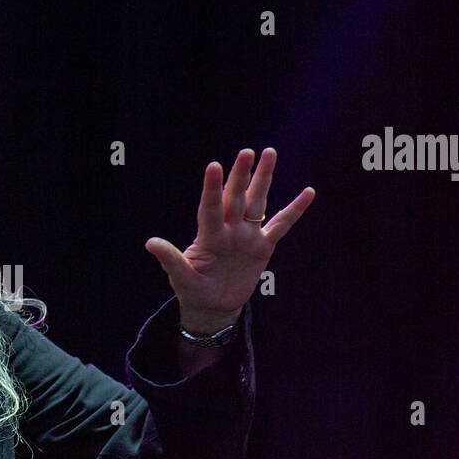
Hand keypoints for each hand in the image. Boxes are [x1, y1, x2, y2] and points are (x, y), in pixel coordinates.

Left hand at [146, 148, 314, 333]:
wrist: (212, 306)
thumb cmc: (192, 290)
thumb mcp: (181, 277)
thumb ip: (170, 259)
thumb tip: (150, 243)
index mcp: (208, 235)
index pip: (210, 207)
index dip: (212, 187)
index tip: (214, 166)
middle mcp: (228, 229)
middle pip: (236, 197)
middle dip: (241, 175)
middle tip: (248, 152)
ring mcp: (247, 235)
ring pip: (257, 202)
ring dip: (263, 179)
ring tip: (269, 153)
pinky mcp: (263, 246)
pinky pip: (282, 225)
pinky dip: (295, 210)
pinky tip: (308, 192)